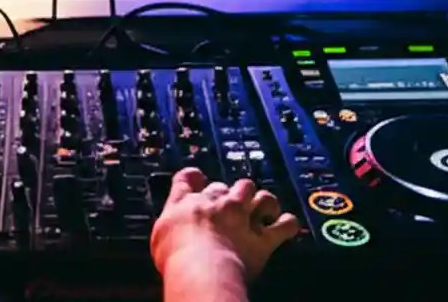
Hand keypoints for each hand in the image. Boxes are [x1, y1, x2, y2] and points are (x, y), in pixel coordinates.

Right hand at [151, 168, 299, 284]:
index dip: (194, 178)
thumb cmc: (176, 255)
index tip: (196, 180)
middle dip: (236, 192)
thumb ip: (169, 220)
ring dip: (265, 202)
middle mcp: (219, 204)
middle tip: (234, 204)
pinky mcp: (263, 238)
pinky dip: (288, 223)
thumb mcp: (160, 234)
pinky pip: (285, 225)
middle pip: (233, 185)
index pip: (189, 178)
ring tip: (265, 210)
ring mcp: (244, 218)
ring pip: (262, 196)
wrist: (201, 268)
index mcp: (189, 202)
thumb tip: (171, 219)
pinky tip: (287, 225)